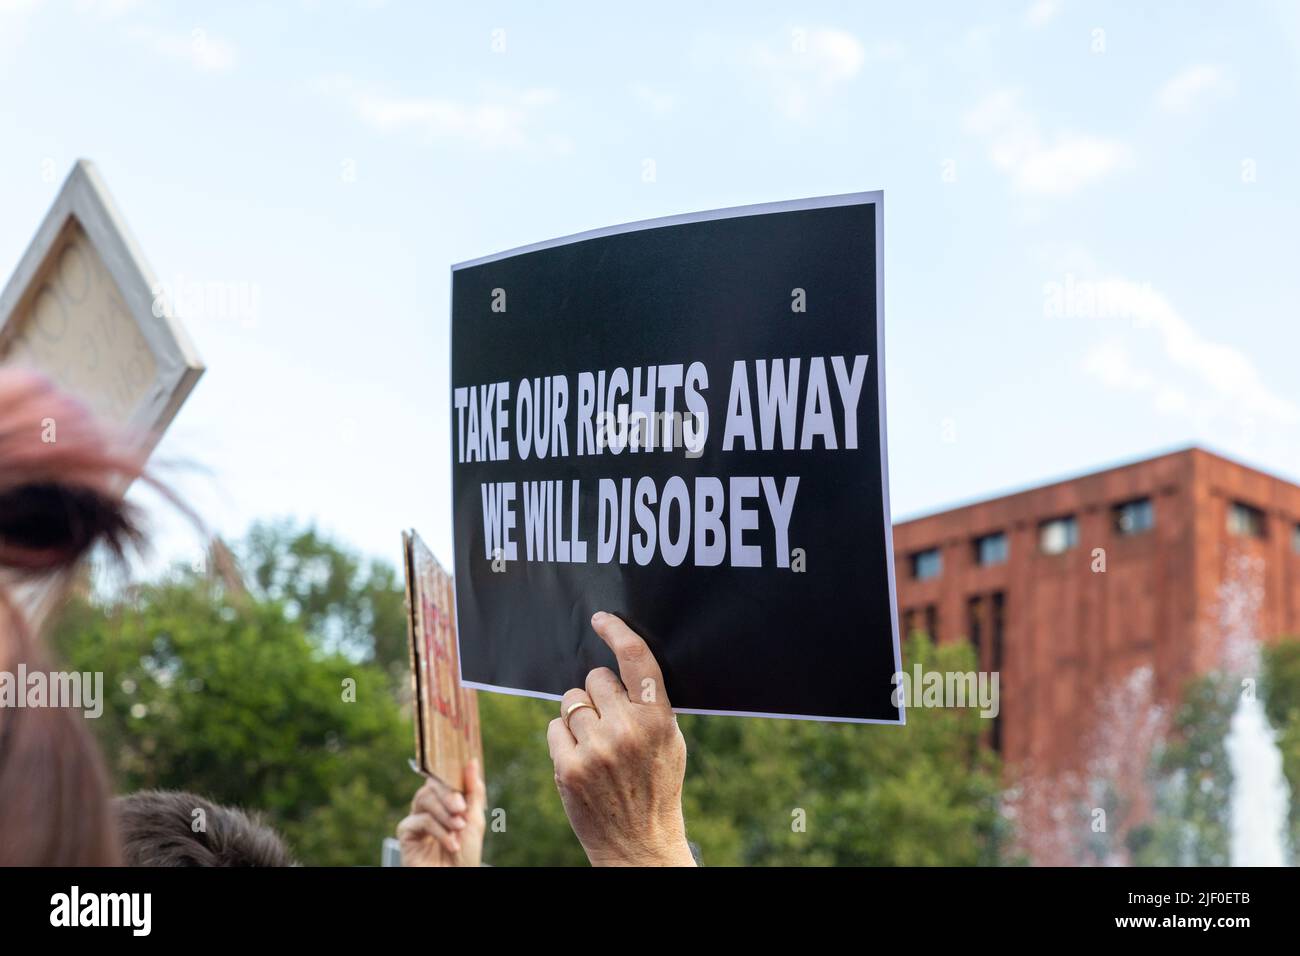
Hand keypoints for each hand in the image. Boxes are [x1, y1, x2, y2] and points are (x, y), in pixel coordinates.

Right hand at [396, 758, 485, 866]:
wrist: (455, 878)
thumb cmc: (466, 855)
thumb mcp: (476, 819)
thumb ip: (474, 791)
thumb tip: (472, 762)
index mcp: (445, 802)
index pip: (442, 778)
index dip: (450, 775)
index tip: (463, 777)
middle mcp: (429, 808)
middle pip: (431, 785)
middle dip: (449, 795)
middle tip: (461, 809)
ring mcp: (416, 819)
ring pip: (424, 799)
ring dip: (445, 814)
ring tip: (458, 828)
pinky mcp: (406, 833)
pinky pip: (420, 820)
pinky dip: (438, 830)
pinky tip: (450, 843)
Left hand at [547, 611, 694, 866]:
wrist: (640, 843)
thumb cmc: (655, 786)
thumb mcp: (670, 742)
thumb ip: (649, 705)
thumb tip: (620, 665)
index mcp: (658, 719)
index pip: (636, 660)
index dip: (617, 632)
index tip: (601, 618)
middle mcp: (627, 730)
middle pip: (596, 679)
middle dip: (599, 694)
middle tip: (611, 722)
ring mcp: (595, 749)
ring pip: (571, 701)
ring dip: (579, 716)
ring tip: (596, 744)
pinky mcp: (568, 767)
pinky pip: (555, 728)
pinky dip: (564, 740)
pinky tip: (581, 760)